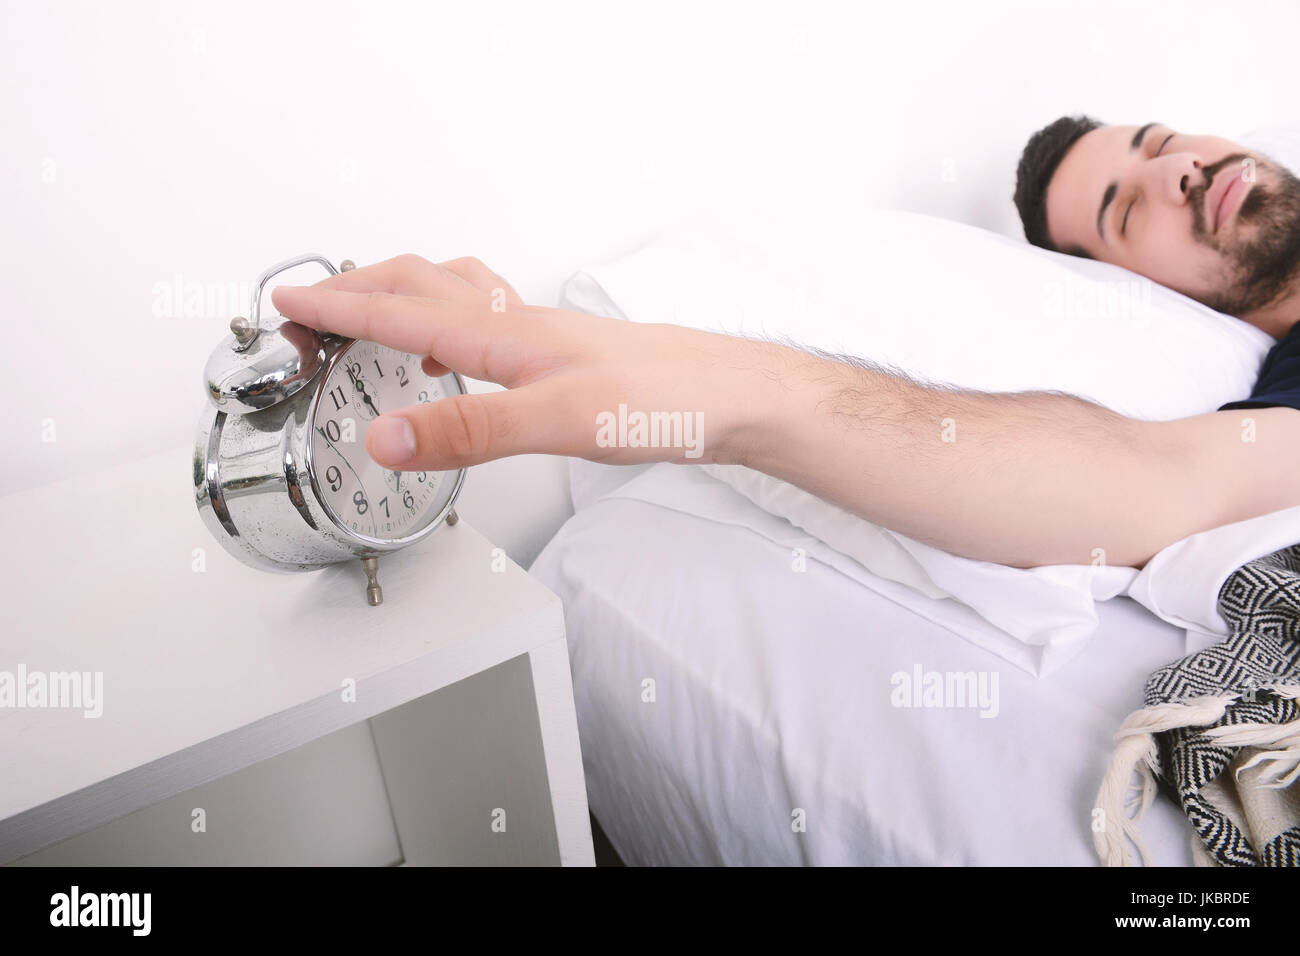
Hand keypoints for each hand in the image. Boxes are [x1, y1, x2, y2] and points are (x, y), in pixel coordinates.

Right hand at [269, 254, 778, 471]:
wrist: (731, 397)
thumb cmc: (663, 401)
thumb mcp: (558, 422)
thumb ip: (468, 429)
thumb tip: (386, 435)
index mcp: (503, 336)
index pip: (399, 314)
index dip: (336, 310)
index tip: (286, 303)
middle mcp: (518, 325)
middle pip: (420, 286)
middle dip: (357, 288)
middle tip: (312, 300)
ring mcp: (543, 336)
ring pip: (455, 295)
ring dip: (403, 292)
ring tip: (372, 304)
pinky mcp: (566, 356)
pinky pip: (488, 318)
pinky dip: (451, 318)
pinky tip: (465, 346)